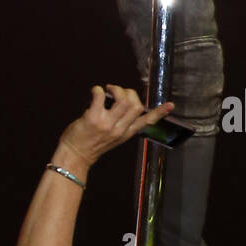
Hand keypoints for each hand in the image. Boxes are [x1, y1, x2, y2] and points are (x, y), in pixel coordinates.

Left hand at [54, 84, 173, 176]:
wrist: (74, 157)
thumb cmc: (91, 144)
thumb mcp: (113, 138)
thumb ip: (121, 124)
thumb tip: (122, 103)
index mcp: (126, 134)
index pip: (147, 122)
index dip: (159, 112)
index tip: (171, 105)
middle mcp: (119, 129)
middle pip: (136, 105)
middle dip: (128, 92)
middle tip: (116, 91)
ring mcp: (107, 124)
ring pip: (123, 99)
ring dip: (115, 88)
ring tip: (107, 90)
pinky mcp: (93, 118)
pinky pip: (100, 96)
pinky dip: (98, 89)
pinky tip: (95, 92)